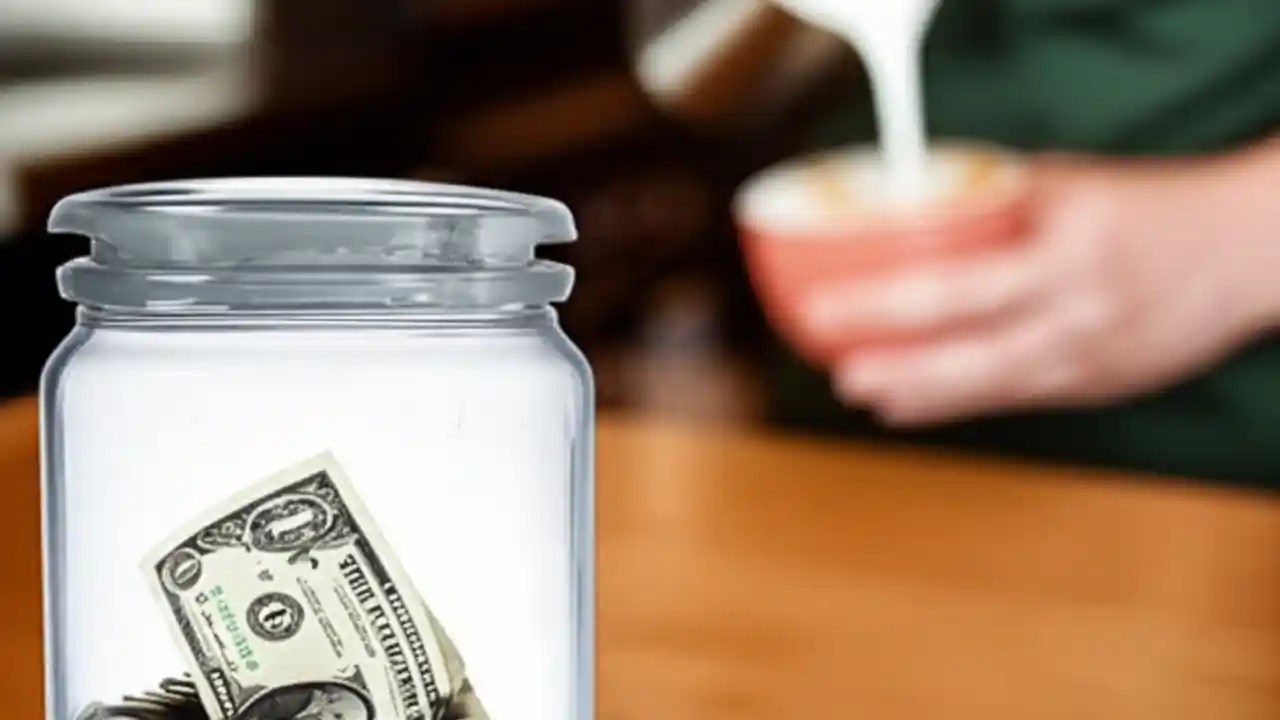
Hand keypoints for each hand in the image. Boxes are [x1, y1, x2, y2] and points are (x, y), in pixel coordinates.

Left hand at [799, 143, 1279, 425]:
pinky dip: (956, 404)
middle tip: (836, 374)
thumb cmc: (1153, 207)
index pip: (953, 287)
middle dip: (893, 370)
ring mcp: (1085, 361)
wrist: (1247, 256)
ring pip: (986, 389)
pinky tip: (912, 406)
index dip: (880, 305)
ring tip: (863, 395)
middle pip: (964, 354)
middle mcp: (1072, 317)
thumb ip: (996, 201)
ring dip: (918, 396)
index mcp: (1062, 257)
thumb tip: (914, 206)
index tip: (821, 307)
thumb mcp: (1071, 185)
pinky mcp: (1093, 386)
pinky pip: (1011, 399)